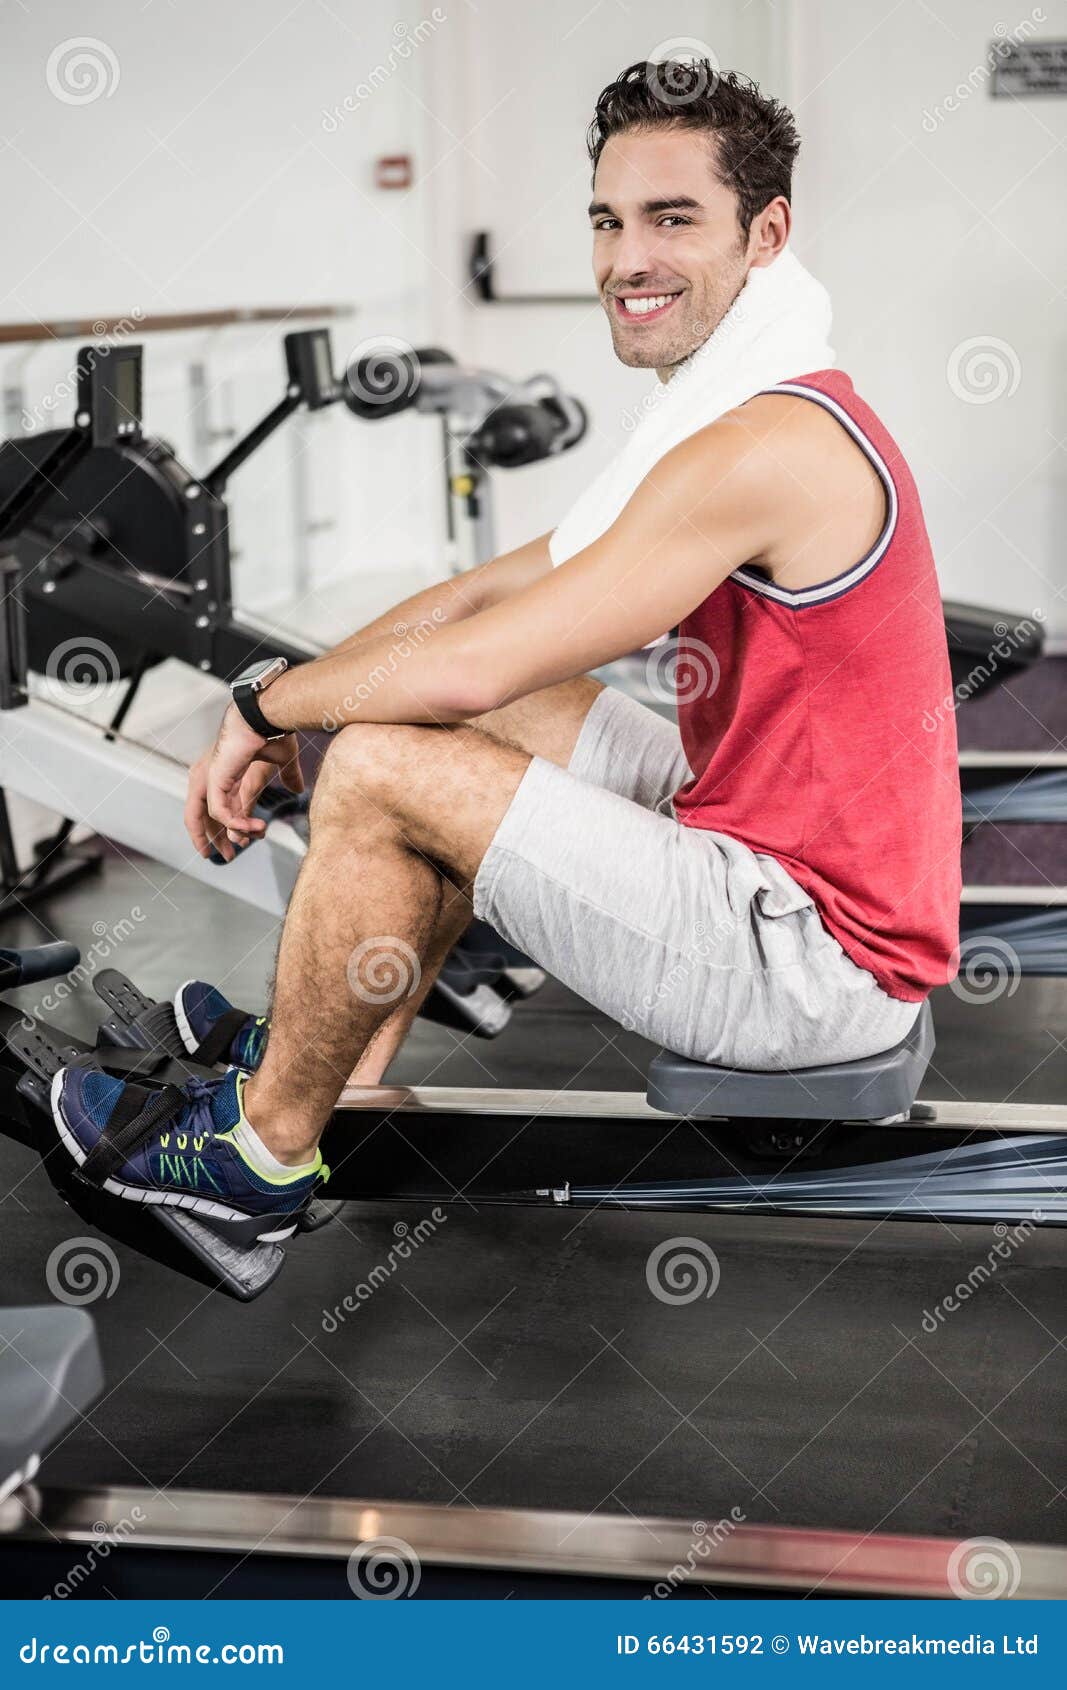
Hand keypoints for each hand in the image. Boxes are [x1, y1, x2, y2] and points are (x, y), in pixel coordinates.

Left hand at [184, 705, 304, 861]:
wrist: (268, 716)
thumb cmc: (273, 730)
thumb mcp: (281, 761)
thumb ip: (287, 776)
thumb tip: (298, 789)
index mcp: (222, 771)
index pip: (217, 807)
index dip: (228, 828)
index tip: (243, 844)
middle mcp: (209, 776)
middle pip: (201, 817)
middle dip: (214, 839)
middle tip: (228, 857)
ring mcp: (209, 778)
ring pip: (209, 818)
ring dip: (232, 833)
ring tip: (252, 838)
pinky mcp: (214, 780)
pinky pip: (220, 812)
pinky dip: (236, 823)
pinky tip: (255, 825)